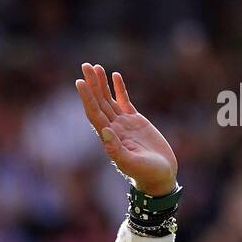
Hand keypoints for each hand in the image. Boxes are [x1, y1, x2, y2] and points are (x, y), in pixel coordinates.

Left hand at [75, 63, 177, 195]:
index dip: (87, 98)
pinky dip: (119, 89)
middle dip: (92, 85)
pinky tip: (115, 76)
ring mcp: (124, 125)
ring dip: (101, 84)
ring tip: (95, 67)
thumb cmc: (147, 174)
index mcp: (110, 139)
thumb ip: (117, 150)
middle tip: (85, 65)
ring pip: (109, 100)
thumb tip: (105, 131)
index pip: (94, 114)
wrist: (161, 176)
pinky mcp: (136, 121)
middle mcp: (113, 129)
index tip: (80, 82)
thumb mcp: (132, 164)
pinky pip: (124, 101)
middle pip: (99, 103)